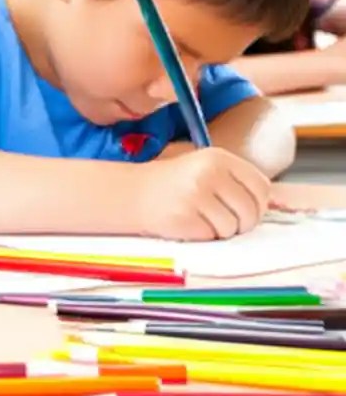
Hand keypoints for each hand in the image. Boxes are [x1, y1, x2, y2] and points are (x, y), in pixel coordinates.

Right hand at [135, 147, 269, 240]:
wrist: (129, 193)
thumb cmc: (172, 185)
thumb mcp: (204, 170)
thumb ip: (235, 182)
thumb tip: (266, 206)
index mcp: (218, 158)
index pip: (261, 187)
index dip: (259, 205)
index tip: (246, 211)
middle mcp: (208, 174)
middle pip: (250, 211)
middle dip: (241, 223)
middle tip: (224, 222)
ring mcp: (195, 196)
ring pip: (232, 227)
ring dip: (220, 231)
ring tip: (201, 221)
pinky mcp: (183, 218)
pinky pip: (210, 237)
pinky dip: (202, 236)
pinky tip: (188, 225)